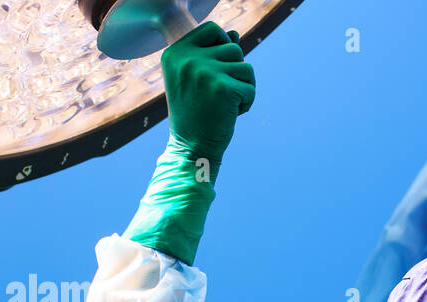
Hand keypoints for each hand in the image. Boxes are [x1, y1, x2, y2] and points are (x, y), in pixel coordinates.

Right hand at [162, 22, 255, 165]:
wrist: (191, 148)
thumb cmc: (195, 114)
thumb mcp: (195, 80)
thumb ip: (212, 55)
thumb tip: (234, 34)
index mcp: (175, 53)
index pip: (212, 29)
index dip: (224, 44)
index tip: (220, 68)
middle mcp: (188, 59)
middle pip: (233, 48)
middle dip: (236, 72)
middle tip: (221, 94)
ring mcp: (205, 71)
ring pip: (246, 67)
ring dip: (243, 87)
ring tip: (226, 104)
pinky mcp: (224, 87)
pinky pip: (251, 87)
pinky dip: (247, 102)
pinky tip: (231, 114)